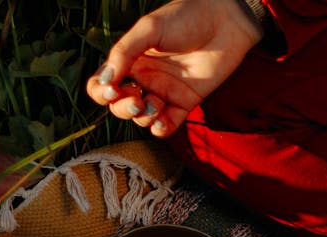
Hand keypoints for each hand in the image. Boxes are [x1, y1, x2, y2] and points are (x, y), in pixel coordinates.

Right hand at [84, 0, 263, 136]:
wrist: (224, 21)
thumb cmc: (185, 17)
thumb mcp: (149, 29)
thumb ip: (124, 52)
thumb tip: (105, 79)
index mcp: (130, 60)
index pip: (103, 84)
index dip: (101, 92)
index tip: (112, 89)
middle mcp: (144, 78)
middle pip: (120, 105)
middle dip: (122, 108)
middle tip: (136, 100)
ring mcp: (165, 91)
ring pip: (142, 117)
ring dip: (142, 118)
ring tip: (153, 106)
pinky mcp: (186, 102)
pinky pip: (168, 124)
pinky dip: (161, 129)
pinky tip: (161, 123)